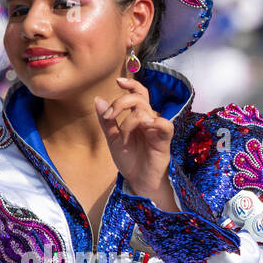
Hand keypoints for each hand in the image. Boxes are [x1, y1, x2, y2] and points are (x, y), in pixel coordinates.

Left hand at [95, 78, 175, 206]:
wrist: (138, 181)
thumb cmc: (129, 160)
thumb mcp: (112, 139)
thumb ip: (106, 121)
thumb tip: (98, 99)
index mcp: (138, 116)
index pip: (139, 93)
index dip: (131, 84)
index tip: (118, 81)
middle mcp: (149, 119)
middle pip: (139, 98)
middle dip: (120, 103)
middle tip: (108, 117)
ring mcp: (157, 128)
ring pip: (144, 111)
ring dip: (128, 123)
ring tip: (123, 139)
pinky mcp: (164, 140)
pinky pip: (165, 124)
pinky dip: (154, 123)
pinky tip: (144, 128)